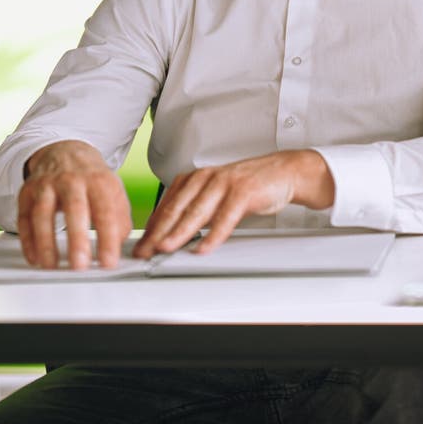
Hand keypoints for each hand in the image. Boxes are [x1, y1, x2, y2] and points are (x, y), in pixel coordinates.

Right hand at [18, 140, 131, 269]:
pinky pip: (24, 217)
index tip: (109, 262)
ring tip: (52, 266)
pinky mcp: (28, 192)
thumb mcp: (112, 191)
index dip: (108, 238)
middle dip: (77, 239)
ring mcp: (47, 185)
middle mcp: (72, 181)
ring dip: (46, 242)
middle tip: (80, 266)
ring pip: (43, 213)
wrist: (66, 152)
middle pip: (75, 209)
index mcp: (98, 181)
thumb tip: (118, 245)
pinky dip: (27, 240)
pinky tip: (35, 257)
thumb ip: (120, 218)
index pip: (105, 211)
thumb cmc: (91, 178)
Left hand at [133, 149, 334, 258]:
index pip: (167, 206)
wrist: (282, 172)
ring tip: (166, 248)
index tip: (140, 246)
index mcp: (195, 178)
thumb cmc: (248, 186)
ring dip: (179, 231)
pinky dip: (214, 234)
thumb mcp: (215, 195)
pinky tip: (204, 247)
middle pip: (177, 208)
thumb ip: (195, 210)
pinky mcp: (243, 191)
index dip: (152, 228)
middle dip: (158, 232)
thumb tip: (170, 235)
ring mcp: (225, 183)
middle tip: (144, 251)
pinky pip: (226, 216)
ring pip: (197, 211)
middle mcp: (206, 178)